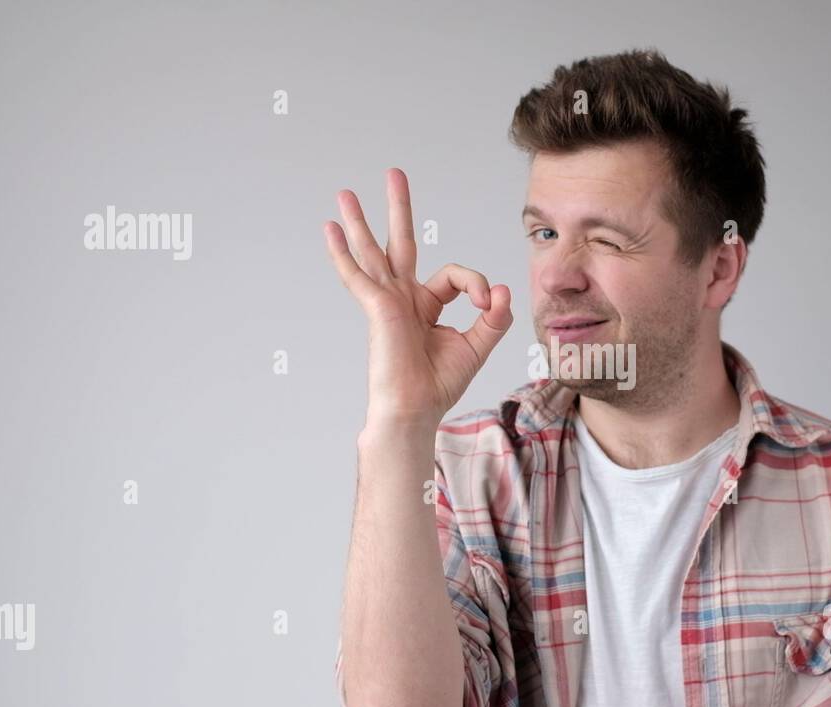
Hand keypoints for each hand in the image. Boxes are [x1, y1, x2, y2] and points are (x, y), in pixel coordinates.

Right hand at [325, 169, 512, 428]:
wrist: (415, 409)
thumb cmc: (438, 384)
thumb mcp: (477, 345)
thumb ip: (493, 317)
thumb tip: (500, 288)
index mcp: (425, 305)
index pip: (453, 275)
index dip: (474, 284)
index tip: (486, 303)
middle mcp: (403, 298)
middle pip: (399, 243)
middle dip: (398, 208)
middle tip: (395, 173)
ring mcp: (387, 301)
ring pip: (372, 251)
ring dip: (359, 221)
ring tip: (345, 193)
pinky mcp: (377, 308)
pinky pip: (357, 275)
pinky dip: (342, 252)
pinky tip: (330, 229)